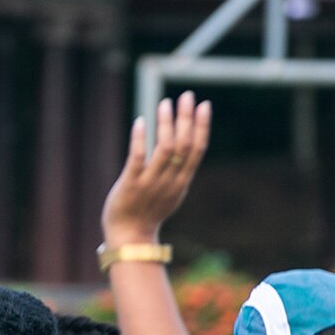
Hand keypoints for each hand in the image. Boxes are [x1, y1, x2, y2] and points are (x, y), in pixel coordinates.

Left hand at [101, 91, 213, 247]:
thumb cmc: (149, 212)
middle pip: (184, 145)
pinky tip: (140, 122)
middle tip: (186, 96)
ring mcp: (151, 183)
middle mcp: (170, 181)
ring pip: (164, 149)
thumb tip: (183, 144)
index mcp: (181, 182)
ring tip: (164, 103)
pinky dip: (140, 139)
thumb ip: (178, 171)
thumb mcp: (170, 192)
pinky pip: (138, 159)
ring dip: (165, 124)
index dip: (201, 126)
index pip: (197, 150)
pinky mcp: (131, 185)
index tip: (204, 105)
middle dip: (186, 119)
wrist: (131, 237)